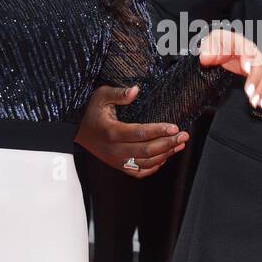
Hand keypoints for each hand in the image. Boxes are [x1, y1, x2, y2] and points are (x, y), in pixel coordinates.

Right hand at [75, 86, 189, 177]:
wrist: (77, 132)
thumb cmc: (91, 113)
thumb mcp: (101, 96)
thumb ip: (118, 93)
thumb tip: (136, 90)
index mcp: (111, 132)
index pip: (139, 133)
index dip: (159, 130)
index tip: (174, 127)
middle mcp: (115, 150)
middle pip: (147, 150)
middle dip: (168, 143)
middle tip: (184, 135)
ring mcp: (117, 161)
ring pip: (146, 163)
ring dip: (165, 154)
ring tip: (179, 144)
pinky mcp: (119, 166)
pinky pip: (139, 171)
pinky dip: (154, 167)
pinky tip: (165, 157)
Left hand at [197, 28, 261, 108]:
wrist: (215, 52)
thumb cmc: (213, 46)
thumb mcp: (208, 45)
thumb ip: (207, 50)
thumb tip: (206, 56)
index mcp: (237, 42)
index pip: (246, 48)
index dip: (248, 58)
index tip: (246, 69)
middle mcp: (249, 51)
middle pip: (259, 63)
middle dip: (256, 79)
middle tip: (249, 92)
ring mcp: (254, 62)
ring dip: (261, 88)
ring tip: (254, 101)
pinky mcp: (255, 72)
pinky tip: (260, 101)